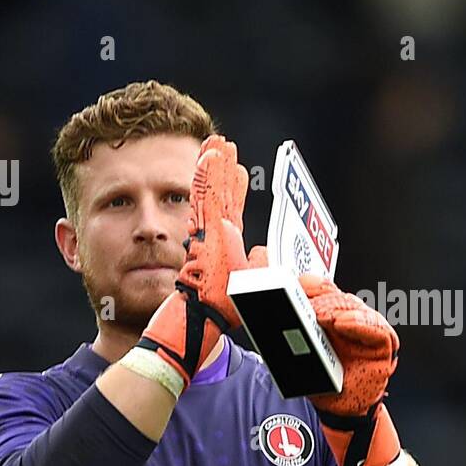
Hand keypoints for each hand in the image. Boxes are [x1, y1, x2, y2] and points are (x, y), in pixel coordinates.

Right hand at [182, 135, 266, 327]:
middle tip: (222, 142)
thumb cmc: (222, 311)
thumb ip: (259, 267)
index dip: (233, 187)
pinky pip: (204, 199)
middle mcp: (216, 235)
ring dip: (214, 166)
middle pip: (219, 194)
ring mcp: (207, 232)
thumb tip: (264, 253)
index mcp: (226, 245)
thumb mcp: (251, 286)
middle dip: (221, 168)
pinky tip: (209, 156)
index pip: (231, 208)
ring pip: (210, 192)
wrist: (201, 322)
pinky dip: (207, 176)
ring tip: (217, 143)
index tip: (236, 167)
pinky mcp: (202, 232)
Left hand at [299, 273, 401, 465]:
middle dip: (320, 299)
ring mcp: (368, 330)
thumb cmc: (323, 384)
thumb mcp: (299, 357)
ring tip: (320, 314)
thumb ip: (290, 336)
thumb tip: (269, 317)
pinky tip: (342, 323)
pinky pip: (376, 329)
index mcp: (330, 316)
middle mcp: (351, 319)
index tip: (294, 284)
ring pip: (355, 308)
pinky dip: (360, 324)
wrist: (342, 411)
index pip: (323, 290)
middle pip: (338, 297)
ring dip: (336, 309)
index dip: (310, 284)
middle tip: (304, 304)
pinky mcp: (384, 345)